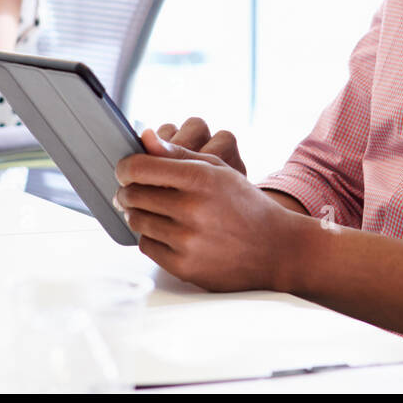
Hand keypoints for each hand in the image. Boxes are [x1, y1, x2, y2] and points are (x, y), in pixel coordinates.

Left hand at [115, 128, 304, 291]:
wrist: (276, 248)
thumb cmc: (245, 205)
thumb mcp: (218, 169)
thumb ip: (178, 152)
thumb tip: (144, 136)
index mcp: (200, 179)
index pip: (139, 168)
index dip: (126, 167)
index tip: (127, 170)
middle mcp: (191, 209)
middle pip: (132, 194)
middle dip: (130, 190)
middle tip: (139, 190)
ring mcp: (186, 240)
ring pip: (136, 220)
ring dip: (139, 213)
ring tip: (157, 210)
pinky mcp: (183, 266)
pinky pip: (146, 245)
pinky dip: (152, 236)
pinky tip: (169, 231)